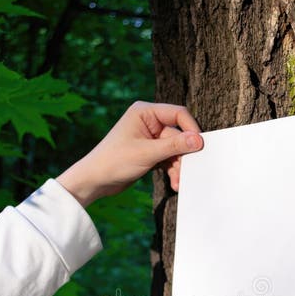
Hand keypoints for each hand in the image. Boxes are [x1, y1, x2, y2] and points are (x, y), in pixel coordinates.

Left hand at [56, 101, 203, 206]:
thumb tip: (199, 140)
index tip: (200, 147)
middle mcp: (149, 121)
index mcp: (145, 112)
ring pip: (175, 149)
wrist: (94, 181)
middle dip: (183, 155)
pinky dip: (172, 170)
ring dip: (178, 166)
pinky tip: (174, 183)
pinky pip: (168, 158)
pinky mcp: (150, 152)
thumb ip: (174, 145)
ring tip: (178, 183)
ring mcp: (150, 137)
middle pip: (178, 134)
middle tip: (189, 171)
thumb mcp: (147, 153)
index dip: (191, 129)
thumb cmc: (114, 162)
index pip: (178, 114)